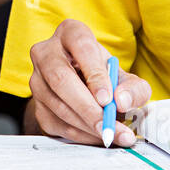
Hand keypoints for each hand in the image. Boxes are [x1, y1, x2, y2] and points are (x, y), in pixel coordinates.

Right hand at [27, 18, 150, 145]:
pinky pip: (55, 122)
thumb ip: (133, 88)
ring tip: (110, 134)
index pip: (81, 48)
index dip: (95, 75)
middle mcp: (47, 52)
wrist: (84, 89)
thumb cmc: (105, 77)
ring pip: (57, 104)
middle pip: (60, 78)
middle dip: (86, 107)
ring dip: (85, 125)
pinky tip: (96, 136)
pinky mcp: (36, 104)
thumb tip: (122, 100)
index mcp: (71, 33)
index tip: (108, 99)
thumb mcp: (126, 78)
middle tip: (108, 126)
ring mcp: (37, 79)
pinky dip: (78, 134)